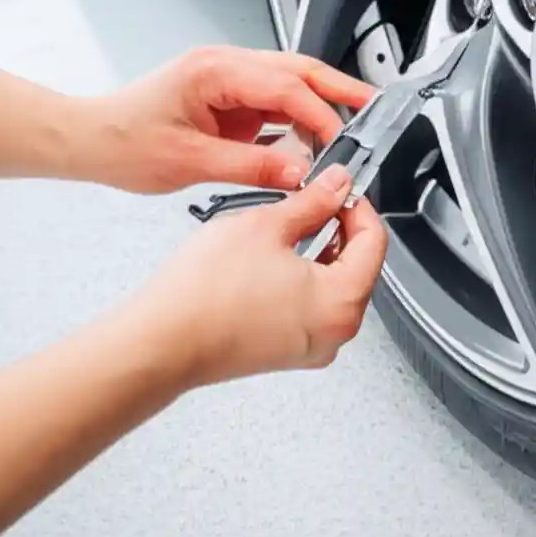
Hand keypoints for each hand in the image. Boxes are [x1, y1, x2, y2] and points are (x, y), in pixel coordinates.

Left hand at [86, 46, 374, 192]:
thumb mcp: (190, 161)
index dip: (321, 116)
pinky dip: (301, 121)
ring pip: (293, 85)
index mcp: (214, 71)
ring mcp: (229, 81)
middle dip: (342, 90)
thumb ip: (252, 165)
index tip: (342, 145)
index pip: (285, 87)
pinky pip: (277, 104)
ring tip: (356, 129)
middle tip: (378, 109)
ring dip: (324, 106)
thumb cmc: (123, 142)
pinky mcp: (230, 100)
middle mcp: (225, 67)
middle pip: (300, 71)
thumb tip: (300, 171)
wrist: (90, 141)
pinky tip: (317, 142)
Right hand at [126, 165, 388, 384]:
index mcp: (343, 302)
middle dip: (341, 228)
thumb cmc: (205, 293)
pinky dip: (303, 279)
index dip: (359, 206)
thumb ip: (312, 202)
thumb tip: (336, 185)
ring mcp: (313, 347)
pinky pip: (311, 307)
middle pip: (359, 267)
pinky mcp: (288, 352)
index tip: (340, 188)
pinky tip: (276, 257)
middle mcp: (336, 332)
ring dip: (320, 252)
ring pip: (334, 287)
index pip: (375, 242)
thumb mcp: (266, 225)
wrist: (160, 342)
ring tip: (291, 224)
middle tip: (315, 200)